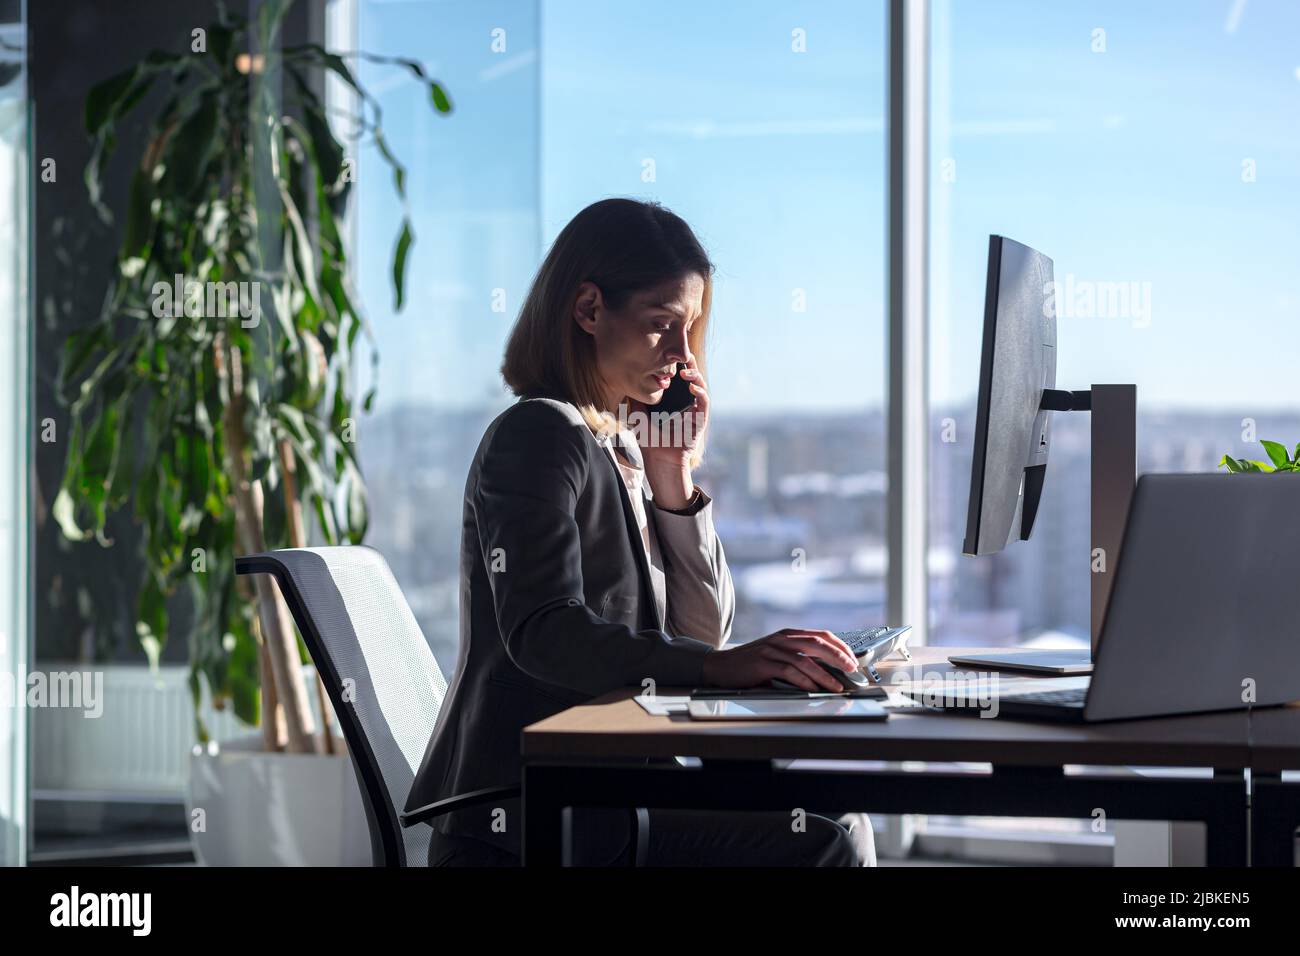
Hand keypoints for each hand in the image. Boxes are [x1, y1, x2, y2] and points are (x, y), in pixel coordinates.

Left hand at [628, 357, 708, 475]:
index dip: (677, 364)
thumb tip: (629, 382)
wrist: (658, 460)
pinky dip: (700, 393)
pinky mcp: (700, 419)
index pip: (678, 377)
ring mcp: (694, 410)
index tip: (670, 353)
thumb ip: (637, 399)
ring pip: (700, 386)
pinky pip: (704, 402)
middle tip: (683, 353)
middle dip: (689, 364)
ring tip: (684, 371)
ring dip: (695, 375)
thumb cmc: (650, 440)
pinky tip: (691, 387)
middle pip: (691, 377)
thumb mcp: (639, 415)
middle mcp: (686, 402)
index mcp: (673, 399)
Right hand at [700, 628, 859, 691]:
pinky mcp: (763, 663)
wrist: (720, 665)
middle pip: (817, 644)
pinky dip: (804, 680)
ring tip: (836, 686)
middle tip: (851, 669)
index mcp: (788, 634)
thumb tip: (827, 671)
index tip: (853, 658)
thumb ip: (797, 657)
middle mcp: (782, 639)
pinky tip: (814, 688)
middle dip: (838, 657)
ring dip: (825, 674)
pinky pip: (789, 671)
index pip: (821, 635)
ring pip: (805, 659)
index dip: (840, 646)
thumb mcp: (776, 654)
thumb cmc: (750, 663)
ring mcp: (772, 650)